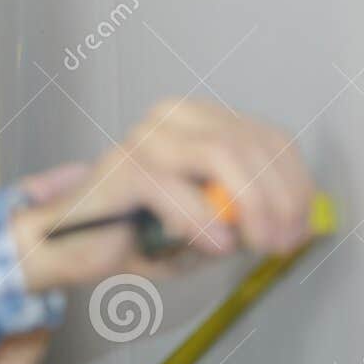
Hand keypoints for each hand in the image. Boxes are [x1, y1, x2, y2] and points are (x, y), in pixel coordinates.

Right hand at [10, 98, 315, 291]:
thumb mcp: (204, 220)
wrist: (62, 245)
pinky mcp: (125, 166)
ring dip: (253, 207)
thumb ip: (242, 210)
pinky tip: (215, 246)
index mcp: (196, 121)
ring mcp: (147, 138)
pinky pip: (180, 189)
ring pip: (226, 155)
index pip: (268, 138)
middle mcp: (172, 118)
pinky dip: (206, 222)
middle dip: (281, 200)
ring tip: (255, 246)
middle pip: (253, 144)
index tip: (301, 228)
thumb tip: (292, 219)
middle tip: (282, 245)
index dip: (297, 184)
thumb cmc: (133, 233)